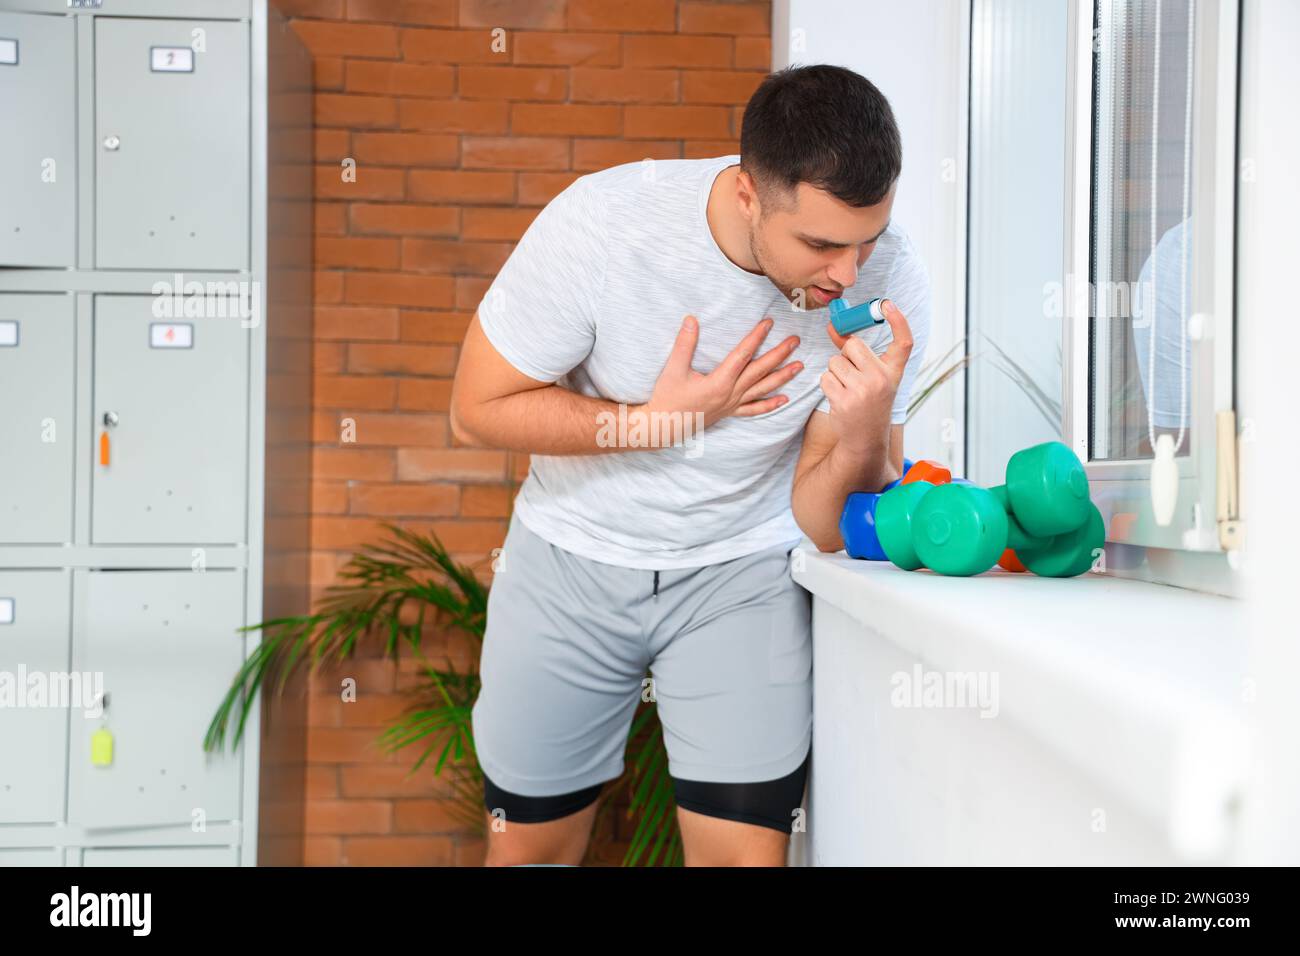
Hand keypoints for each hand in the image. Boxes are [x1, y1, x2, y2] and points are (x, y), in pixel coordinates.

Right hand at [643, 314, 802, 429]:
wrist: (663, 427)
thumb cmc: (667, 398)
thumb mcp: (673, 369)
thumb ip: (684, 344)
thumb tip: (691, 320)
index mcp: (719, 382)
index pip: (742, 355)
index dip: (756, 337)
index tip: (769, 323)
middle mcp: (730, 394)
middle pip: (760, 371)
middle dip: (779, 354)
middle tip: (795, 341)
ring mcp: (731, 405)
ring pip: (762, 390)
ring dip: (782, 377)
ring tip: (799, 366)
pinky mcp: (728, 413)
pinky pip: (754, 410)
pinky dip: (770, 405)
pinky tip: (784, 399)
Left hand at [822, 299, 912, 453]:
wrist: (865, 438)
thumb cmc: (869, 402)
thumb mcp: (872, 377)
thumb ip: (855, 352)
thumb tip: (833, 327)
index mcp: (894, 372)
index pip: (904, 341)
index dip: (898, 320)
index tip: (887, 304)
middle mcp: (882, 379)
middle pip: (854, 345)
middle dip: (846, 355)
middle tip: (853, 374)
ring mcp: (864, 390)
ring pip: (835, 362)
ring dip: (835, 373)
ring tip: (847, 389)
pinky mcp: (845, 400)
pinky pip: (825, 377)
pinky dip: (828, 385)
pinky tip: (840, 397)